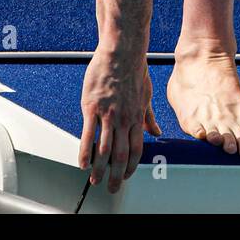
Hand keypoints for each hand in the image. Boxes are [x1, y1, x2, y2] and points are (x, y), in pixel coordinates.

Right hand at [78, 48, 161, 193]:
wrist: (122, 51)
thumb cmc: (135, 70)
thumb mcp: (147, 95)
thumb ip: (149, 116)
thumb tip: (157, 132)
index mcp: (137, 117)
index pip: (136, 149)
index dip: (130, 167)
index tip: (124, 177)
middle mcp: (124, 119)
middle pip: (120, 155)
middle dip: (115, 175)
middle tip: (109, 188)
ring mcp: (108, 114)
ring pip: (103, 149)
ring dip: (99, 168)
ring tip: (94, 180)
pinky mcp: (92, 107)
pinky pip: (88, 135)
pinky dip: (85, 152)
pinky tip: (82, 163)